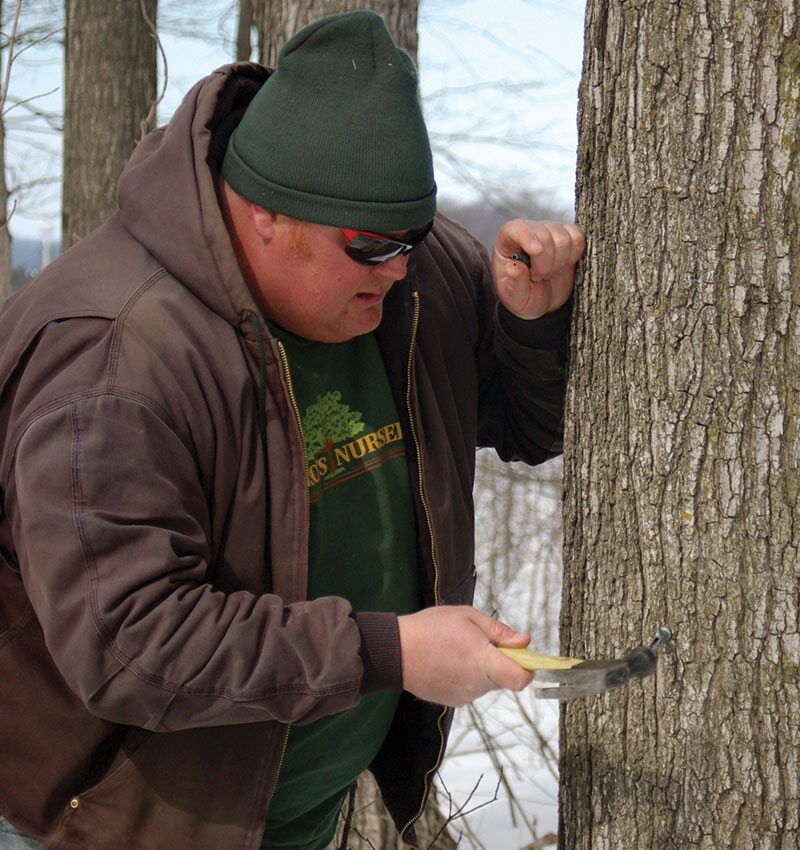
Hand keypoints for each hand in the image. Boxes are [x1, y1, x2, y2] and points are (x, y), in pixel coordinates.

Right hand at [397, 606, 533, 706]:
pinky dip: (465, 676)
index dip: (528, 668)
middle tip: (477, 641)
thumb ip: (498, 631)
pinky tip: (447, 661)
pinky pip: (469, 688)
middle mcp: (476, 685)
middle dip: (498, 661)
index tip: (521, 655)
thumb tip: (523, 642)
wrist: (394, 651)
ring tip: (456, 649)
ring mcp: (464, 696)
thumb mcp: (466, 616)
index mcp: (483, 662)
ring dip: (480, 668)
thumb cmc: (429, 629)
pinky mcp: (452, 701)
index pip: (521, 679)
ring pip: (485, 683)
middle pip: (504, 678)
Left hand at [492, 219, 585, 319]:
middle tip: (539, 276)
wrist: (541, 299)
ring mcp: (551, 231)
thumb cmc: (523, 294)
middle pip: (545, 235)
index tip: (536, 252)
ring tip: (550, 272)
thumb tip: (514, 268)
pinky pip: (578, 238)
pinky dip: (574, 255)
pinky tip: (564, 265)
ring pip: (564, 238)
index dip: (528, 237)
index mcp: (508, 242)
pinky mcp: (570, 236)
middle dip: (546, 262)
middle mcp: (530, 231)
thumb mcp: (514, 298)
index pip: (517, 229)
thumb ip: (514, 285)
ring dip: (560, 261)